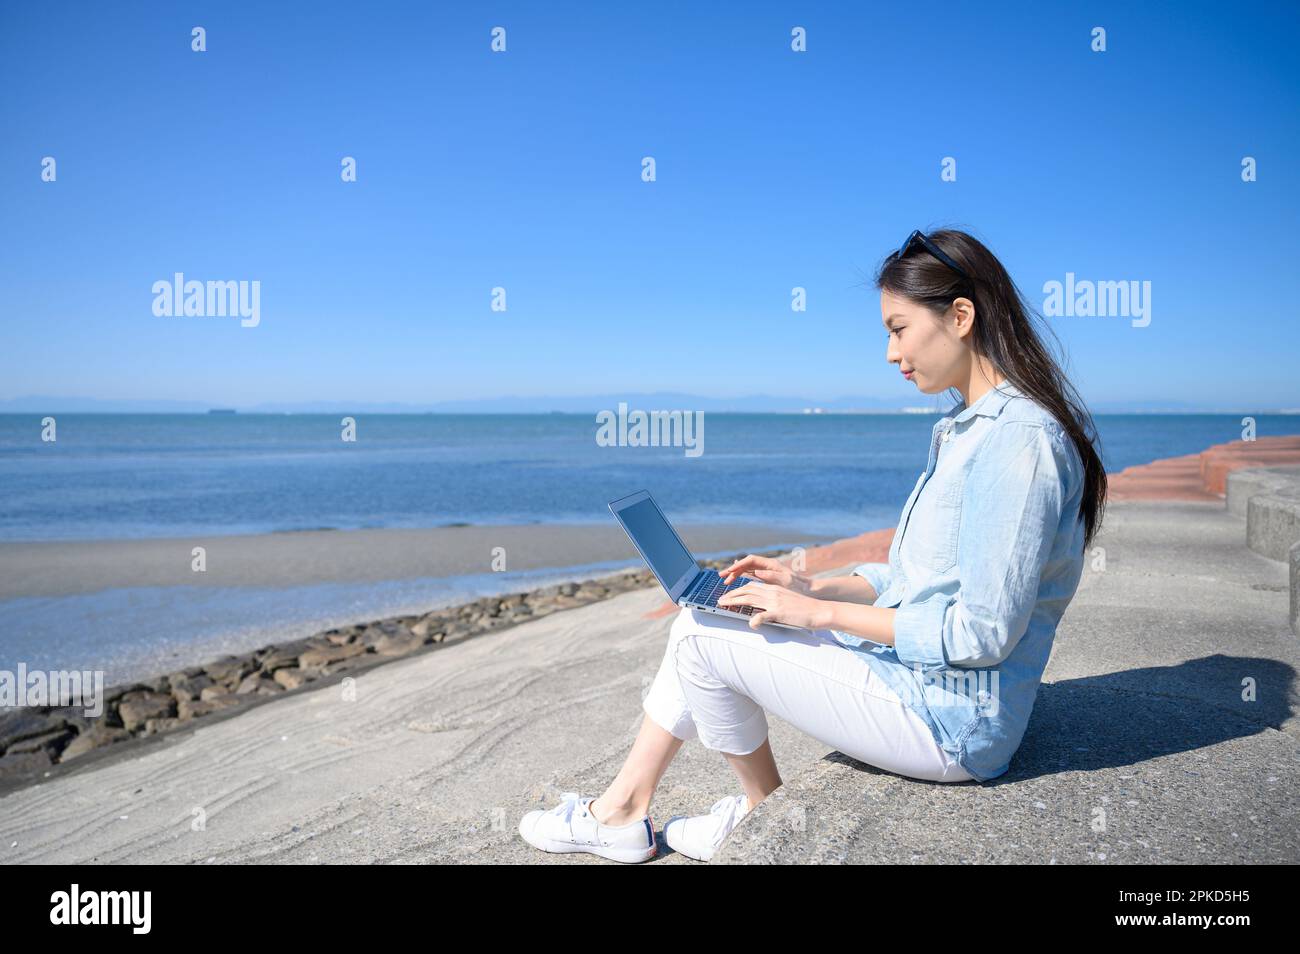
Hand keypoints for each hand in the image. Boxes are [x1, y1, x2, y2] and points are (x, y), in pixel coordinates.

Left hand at [717, 580, 831, 630]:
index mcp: (774, 589)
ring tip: (723, 605)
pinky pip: (763, 616)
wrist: (819, 610)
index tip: (727, 594)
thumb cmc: (803, 609)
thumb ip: (772, 603)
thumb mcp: (785, 601)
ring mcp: (775, 602)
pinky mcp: (780, 612)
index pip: (751, 587)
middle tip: (720, 600)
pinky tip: (751, 624)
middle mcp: (772, 592)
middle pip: (746, 591)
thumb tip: (759, 611)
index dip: (737, 590)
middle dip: (731, 595)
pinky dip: (755, 620)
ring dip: (734, 602)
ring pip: (750, 599)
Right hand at [718, 553, 811, 595]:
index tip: (729, 571)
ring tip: (726, 581)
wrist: (810, 591)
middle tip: (722, 576)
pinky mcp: (768, 580)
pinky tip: (736, 582)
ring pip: (748, 571)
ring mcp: (767, 573)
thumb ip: (771, 576)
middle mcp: (768, 566)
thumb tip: (756, 572)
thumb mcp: (786, 581)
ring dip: (736, 575)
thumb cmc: (800, 587)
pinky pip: (751, 576)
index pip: (750, 561)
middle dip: (733, 569)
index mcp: (771, 564)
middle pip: (746, 564)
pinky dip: (743, 578)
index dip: (738, 565)